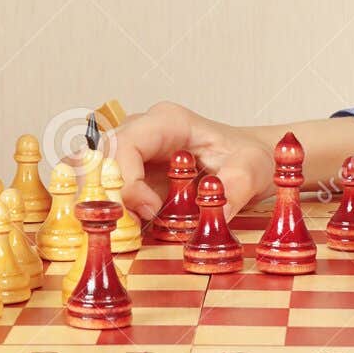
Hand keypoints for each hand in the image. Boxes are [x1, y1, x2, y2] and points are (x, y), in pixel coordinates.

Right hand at [108, 102, 275, 219]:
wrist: (253, 162)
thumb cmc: (252, 157)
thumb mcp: (255, 168)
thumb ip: (237, 185)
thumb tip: (217, 210)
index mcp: (169, 122)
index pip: (127, 143)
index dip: (128, 179)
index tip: (150, 210)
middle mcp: (144, 132)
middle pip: (102, 157)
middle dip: (107, 194)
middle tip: (128, 227)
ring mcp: (135, 154)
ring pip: (98, 174)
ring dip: (106, 204)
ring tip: (129, 230)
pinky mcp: (134, 176)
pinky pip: (108, 192)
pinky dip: (112, 212)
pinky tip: (129, 230)